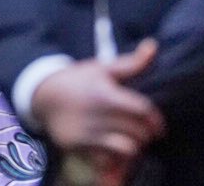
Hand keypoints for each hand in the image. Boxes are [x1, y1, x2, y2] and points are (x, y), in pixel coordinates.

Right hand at [31, 40, 163, 169]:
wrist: (44, 95)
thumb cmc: (78, 80)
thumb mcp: (102, 68)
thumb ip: (131, 62)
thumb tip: (153, 46)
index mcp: (105, 94)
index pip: (141, 109)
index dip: (155, 120)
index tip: (159, 126)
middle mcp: (96, 114)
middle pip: (135, 131)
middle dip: (145, 134)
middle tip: (145, 134)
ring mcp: (85, 132)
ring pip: (124, 148)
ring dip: (133, 146)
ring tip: (132, 142)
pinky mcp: (76, 146)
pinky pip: (105, 158)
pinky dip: (114, 156)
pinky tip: (114, 150)